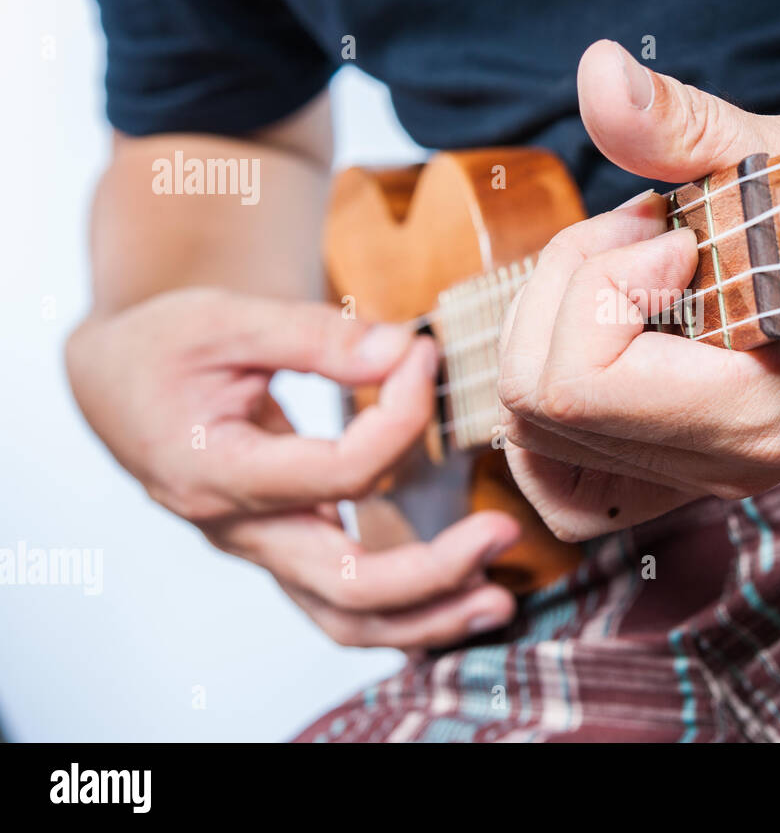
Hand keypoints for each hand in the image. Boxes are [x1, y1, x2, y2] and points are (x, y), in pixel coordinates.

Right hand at [66, 287, 519, 647]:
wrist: (118, 380)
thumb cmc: (165, 345)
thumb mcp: (225, 319)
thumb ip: (315, 336)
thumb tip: (402, 349)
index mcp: (215, 472)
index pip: (337, 473)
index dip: (399, 418)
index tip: (424, 358)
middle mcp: (239, 530)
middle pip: (345, 583)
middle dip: (433, 569)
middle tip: (503, 531)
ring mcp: (261, 549)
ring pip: (345, 617)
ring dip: (427, 617)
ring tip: (498, 602)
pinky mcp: (282, 549)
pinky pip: (343, 604)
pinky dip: (403, 612)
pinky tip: (459, 601)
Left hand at [496, 40, 779, 541]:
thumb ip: (686, 127)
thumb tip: (598, 70)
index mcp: (751, 414)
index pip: (578, 385)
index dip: (598, 287)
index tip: (672, 239)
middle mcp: (718, 465)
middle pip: (537, 403)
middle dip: (568, 293)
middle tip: (642, 239)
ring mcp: (697, 478)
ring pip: (533, 435)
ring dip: (555, 333)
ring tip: (625, 278)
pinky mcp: (678, 472)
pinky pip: (561, 484)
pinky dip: (550, 415)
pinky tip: (592, 346)